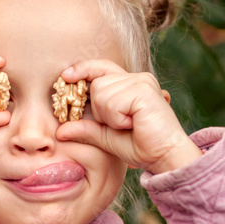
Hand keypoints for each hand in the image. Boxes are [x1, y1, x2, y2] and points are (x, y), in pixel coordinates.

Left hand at [55, 59, 201, 173]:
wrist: (165, 156)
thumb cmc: (141, 146)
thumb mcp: (107, 137)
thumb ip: (86, 129)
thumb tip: (59, 131)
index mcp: (130, 84)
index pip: (100, 67)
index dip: (82, 69)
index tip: (65, 77)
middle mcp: (137, 78)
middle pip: (96, 83)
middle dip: (100, 109)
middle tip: (121, 124)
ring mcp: (141, 82)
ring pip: (101, 92)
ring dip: (109, 116)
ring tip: (129, 124)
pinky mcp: (144, 91)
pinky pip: (112, 102)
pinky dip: (117, 118)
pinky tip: (133, 124)